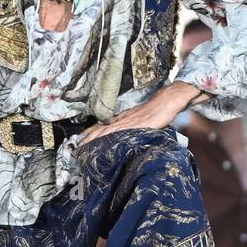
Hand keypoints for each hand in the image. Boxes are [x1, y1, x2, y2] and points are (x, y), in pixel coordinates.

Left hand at [77, 83, 196, 146]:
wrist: (167, 100)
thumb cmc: (157, 110)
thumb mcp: (141, 119)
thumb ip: (133, 126)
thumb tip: (127, 136)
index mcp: (124, 118)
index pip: (103, 125)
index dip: (92, 132)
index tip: (82, 139)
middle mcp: (123, 118)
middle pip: (101, 128)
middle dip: (89, 137)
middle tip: (79, 146)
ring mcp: (128, 121)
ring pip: (107, 129)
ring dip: (94, 137)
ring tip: (85, 145)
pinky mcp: (135, 124)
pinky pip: (119, 131)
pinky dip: (109, 136)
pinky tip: (104, 141)